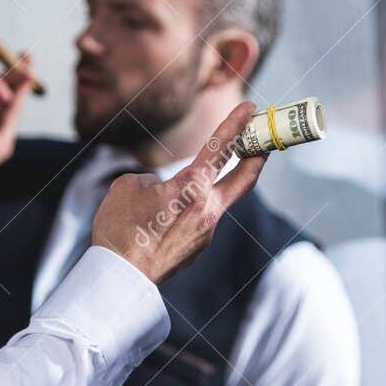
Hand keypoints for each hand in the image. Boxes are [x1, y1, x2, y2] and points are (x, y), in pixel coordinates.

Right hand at [91, 102, 268, 284]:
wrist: (121, 277)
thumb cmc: (120, 229)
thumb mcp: (129, 187)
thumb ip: (156, 179)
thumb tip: (165, 188)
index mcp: (192, 187)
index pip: (220, 148)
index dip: (236, 124)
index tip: (250, 108)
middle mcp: (208, 209)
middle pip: (244, 178)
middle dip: (258, 156)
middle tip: (265, 139)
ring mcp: (208, 231)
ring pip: (215, 200)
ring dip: (207, 189)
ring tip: (176, 192)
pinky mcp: (200, 247)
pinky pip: (198, 220)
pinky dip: (187, 213)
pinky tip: (161, 222)